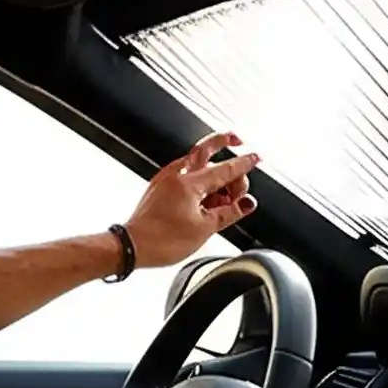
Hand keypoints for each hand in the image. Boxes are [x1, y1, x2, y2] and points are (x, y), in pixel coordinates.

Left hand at [125, 132, 260, 268]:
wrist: (131, 247)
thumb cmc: (161, 241)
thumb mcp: (205, 228)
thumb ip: (230, 212)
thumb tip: (247, 203)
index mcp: (190, 184)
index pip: (225, 169)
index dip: (244, 163)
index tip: (255, 158)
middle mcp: (177, 175)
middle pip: (205, 149)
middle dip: (223, 141)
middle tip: (238, 141)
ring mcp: (166, 179)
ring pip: (196, 162)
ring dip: (213, 166)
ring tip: (224, 191)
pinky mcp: (160, 187)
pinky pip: (184, 173)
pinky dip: (199, 176)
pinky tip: (205, 191)